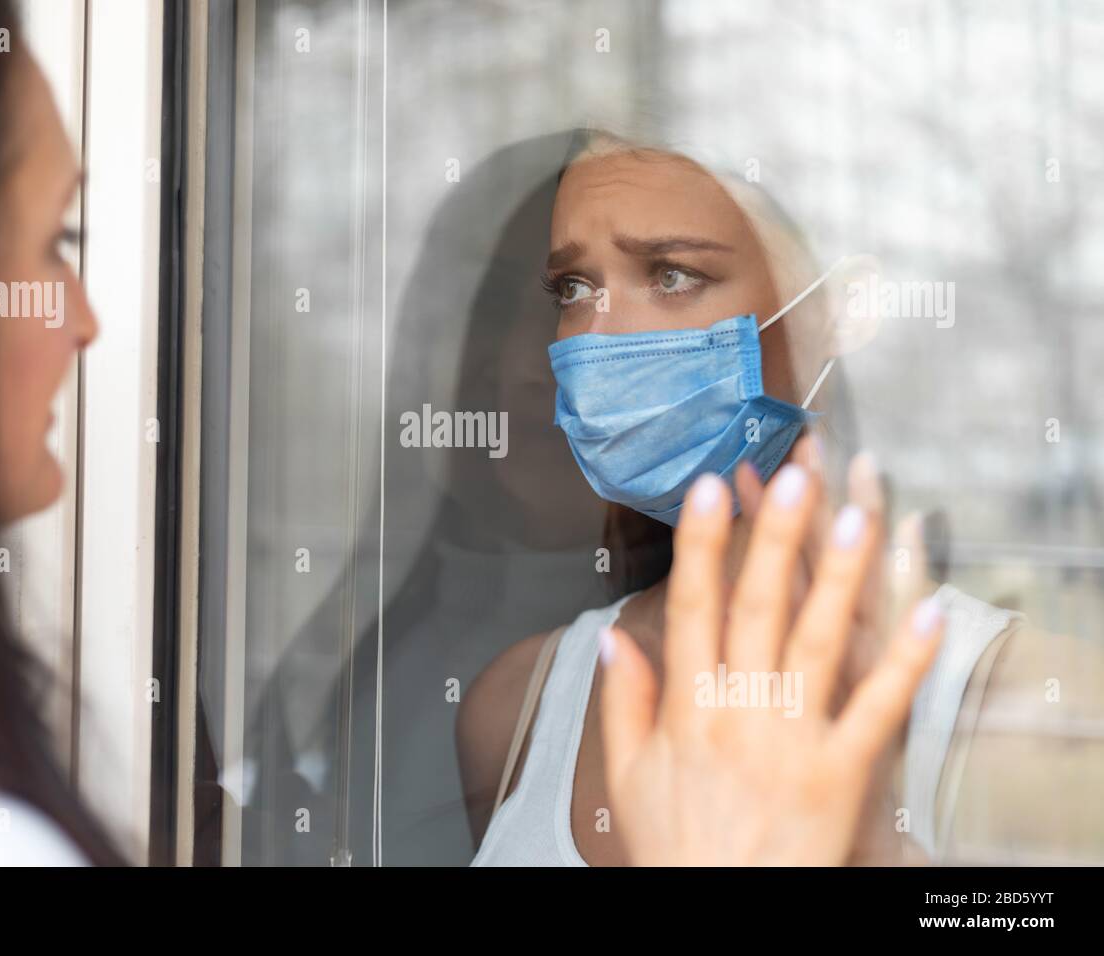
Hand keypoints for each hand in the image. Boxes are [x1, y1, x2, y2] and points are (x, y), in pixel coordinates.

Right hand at [599, 462, 942, 864]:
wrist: (721, 912)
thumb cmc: (674, 844)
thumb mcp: (626, 774)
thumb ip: (620, 702)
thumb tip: (612, 637)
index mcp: (687, 707)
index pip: (693, 607)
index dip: (702, 544)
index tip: (711, 487)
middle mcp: (740, 711)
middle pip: (759, 608)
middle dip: (776, 537)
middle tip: (795, 476)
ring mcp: (793, 739)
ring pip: (820, 642)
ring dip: (839, 577)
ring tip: (859, 516)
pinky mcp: (842, 772)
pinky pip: (878, 708)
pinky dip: (905, 662)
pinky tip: (928, 613)